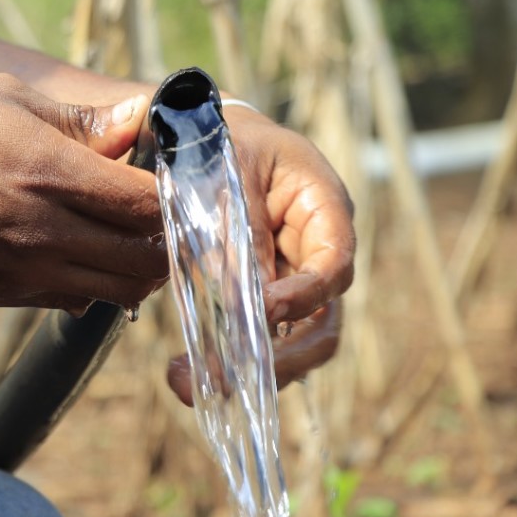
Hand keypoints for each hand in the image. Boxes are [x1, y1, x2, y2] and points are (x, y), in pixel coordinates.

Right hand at [0, 73, 167, 312]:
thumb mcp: (3, 97)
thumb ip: (78, 120)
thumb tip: (136, 120)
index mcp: (49, 173)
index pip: (148, 206)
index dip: (176, 199)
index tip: (177, 184)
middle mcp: (41, 232)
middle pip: (142, 262)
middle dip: (164, 242)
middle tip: (162, 219)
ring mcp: (17, 272)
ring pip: (112, 293)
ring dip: (131, 270)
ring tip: (123, 239)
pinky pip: (65, 301)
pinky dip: (85, 283)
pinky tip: (72, 251)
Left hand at [166, 105, 354, 404]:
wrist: (202, 132)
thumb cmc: (223, 140)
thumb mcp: (228, 170)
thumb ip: (237, 229)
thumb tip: (237, 298)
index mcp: (324, 208)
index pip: (333, 265)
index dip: (303, 295)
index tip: (263, 310)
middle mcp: (316, 253)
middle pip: (322, 324)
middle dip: (279, 360)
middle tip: (225, 379)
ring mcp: (290, 280)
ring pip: (291, 344)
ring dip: (248, 373)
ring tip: (183, 383)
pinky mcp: (258, 298)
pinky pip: (255, 339)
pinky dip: (227, 362)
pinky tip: (183, 375)